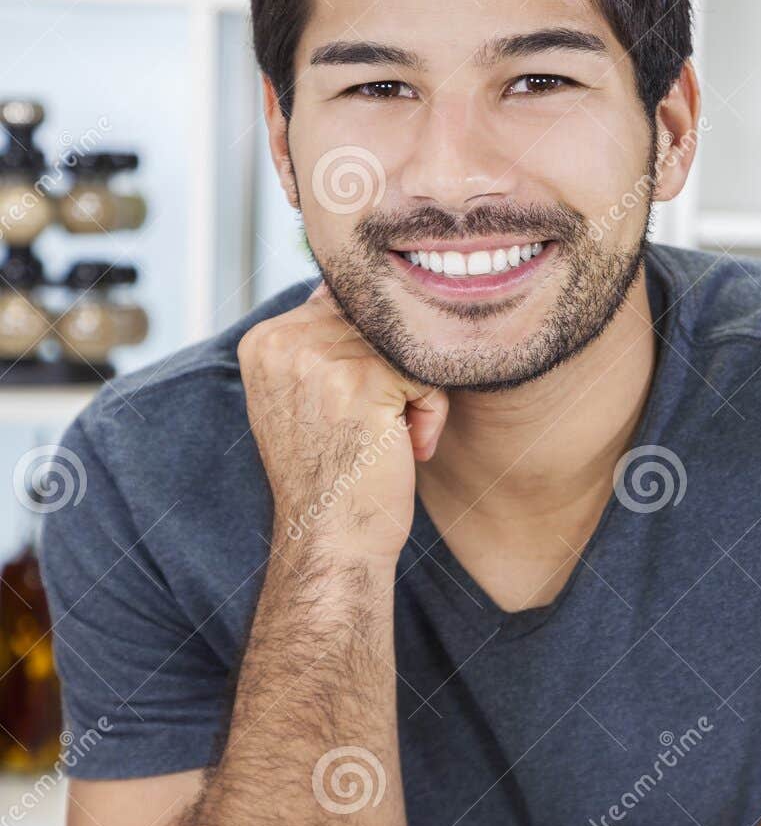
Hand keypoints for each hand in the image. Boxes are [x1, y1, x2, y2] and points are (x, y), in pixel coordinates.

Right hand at [238, 283, 448, 558]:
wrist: (331, 540)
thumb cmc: (336, 474)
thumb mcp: (311, 396)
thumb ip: (329, 339)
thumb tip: (375, 284)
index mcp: (265, 339)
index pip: (349, 305)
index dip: (372, 357)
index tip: (355, 413)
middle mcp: (283, 338)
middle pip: (382, 321)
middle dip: (395, 375)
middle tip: (376, 429)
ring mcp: (318, 356)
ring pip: (408, 345)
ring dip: (414, 395)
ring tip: (387, 438)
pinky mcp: (359, 379)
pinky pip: (427, 371)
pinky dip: (429, 412)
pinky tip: (402, 447)